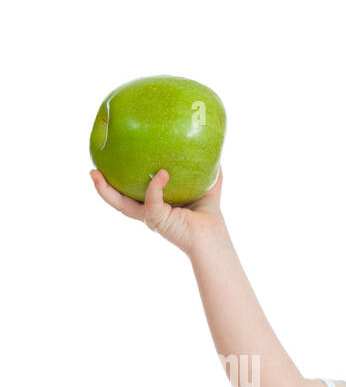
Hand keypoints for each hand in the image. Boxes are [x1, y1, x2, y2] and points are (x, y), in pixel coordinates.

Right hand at [90, 165, 226, 254]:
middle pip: (119, 201)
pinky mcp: (158, 221)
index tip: (103, 165)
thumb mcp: (206, 188)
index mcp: (156, 205)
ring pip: (122, 205)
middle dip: (102, 187)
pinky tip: (162, 173)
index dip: (115, 181)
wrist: (212, 236)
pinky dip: (155, 186)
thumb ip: (207, 172)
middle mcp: (149, 213)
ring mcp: (151, 218)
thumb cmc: (209, 215)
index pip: (130, 193)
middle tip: (92, 170)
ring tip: (95, 174)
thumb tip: (212, 150)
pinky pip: (152, 200)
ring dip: (107, 190)